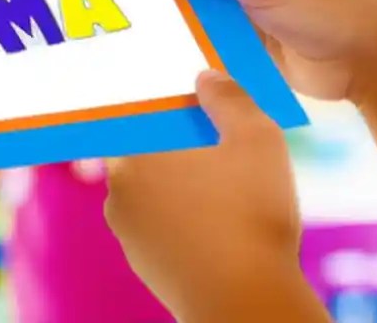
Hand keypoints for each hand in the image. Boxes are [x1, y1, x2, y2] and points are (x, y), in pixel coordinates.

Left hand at [106, 72, 325, 321]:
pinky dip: (184, 217)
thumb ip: (229, 99)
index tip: (184, 93)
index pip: (134, 112)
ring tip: (225, 182)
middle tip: (215, 135)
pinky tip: (219, 221)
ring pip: (153, 190)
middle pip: (145, 150)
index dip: (158, 101)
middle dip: (176, 142)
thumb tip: (206, 77)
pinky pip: (162, 224)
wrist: (245, 303)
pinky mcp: (144, 263)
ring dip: (180, 182)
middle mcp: (119, 189)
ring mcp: (128, 231)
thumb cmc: (251, 214)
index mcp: (135, 151)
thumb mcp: (256, 138)